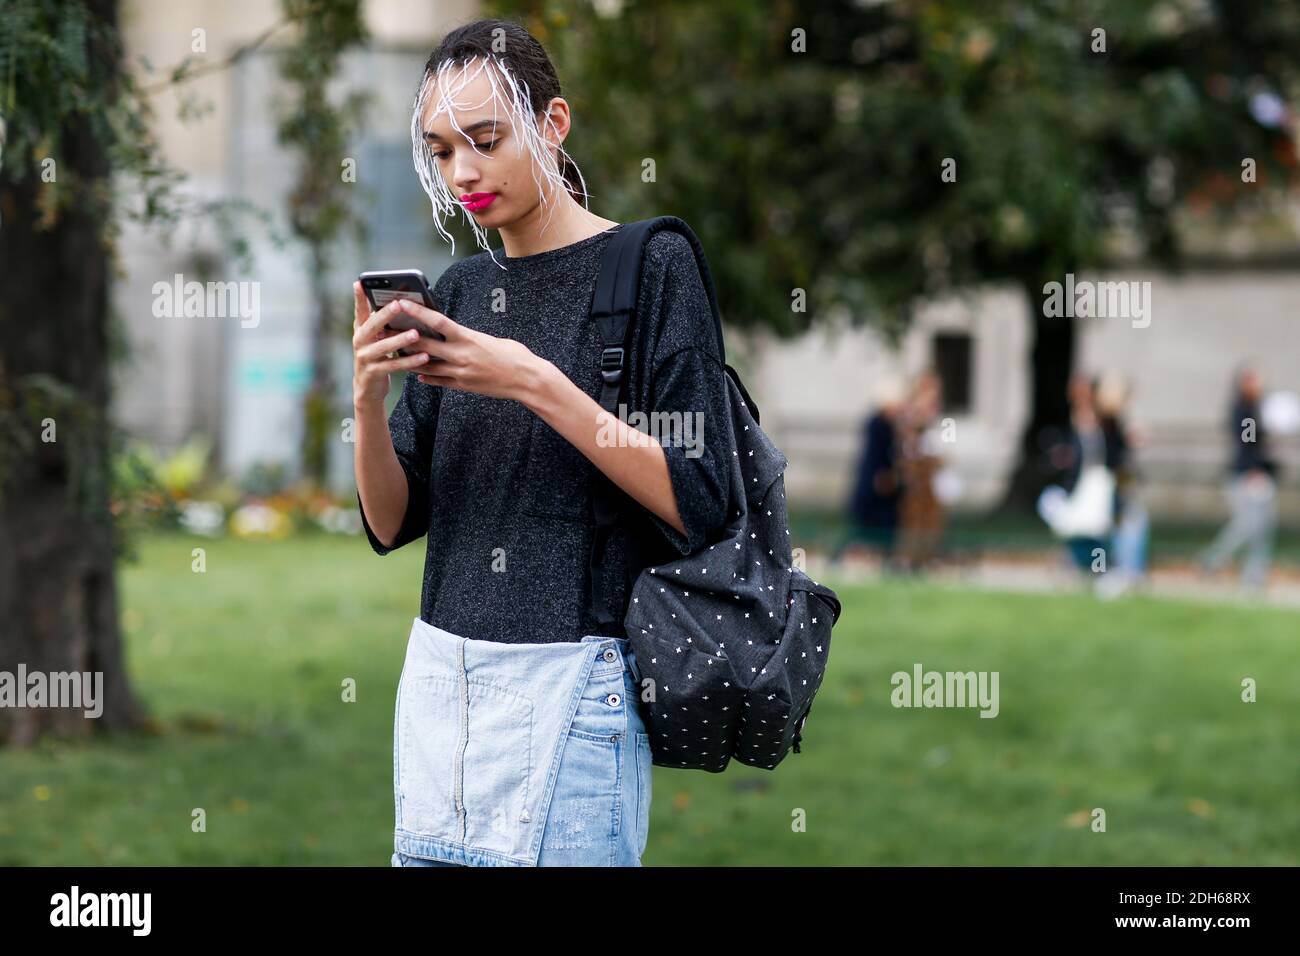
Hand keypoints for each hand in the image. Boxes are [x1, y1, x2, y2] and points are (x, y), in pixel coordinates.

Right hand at [351, 282, 432, 408]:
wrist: (367, 389)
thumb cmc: (377, 357)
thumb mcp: (375, 339)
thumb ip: (381, 324)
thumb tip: (400, 302)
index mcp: (361, 330)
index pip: (359, 311)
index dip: (359, 297)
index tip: (359, 282)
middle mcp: (359, 341)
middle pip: (372, 326)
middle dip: (385, 314)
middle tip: (399, 304)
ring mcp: (364, 357)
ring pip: (384, 346)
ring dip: (400, 339)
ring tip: (416, 334)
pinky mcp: (373, 372)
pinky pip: (393, 365)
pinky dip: (409, 361)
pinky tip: (423, 357)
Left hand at [390, 297, 543, 402]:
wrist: (527, 380)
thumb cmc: (514, 355)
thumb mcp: (490, 339)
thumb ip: (468, 336)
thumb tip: (456, 332)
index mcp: (468, 338)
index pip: (437, 321)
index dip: (417, 311)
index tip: (401, 303)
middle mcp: (461, 355)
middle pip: (424, 344)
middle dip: (402, 337)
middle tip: (384, 330)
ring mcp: (460, 372)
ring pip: (426, 365)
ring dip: (410, 359)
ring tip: (394, 352)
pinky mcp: (463, 386)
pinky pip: (439, 381)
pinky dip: (427, 377)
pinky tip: (416, 374)